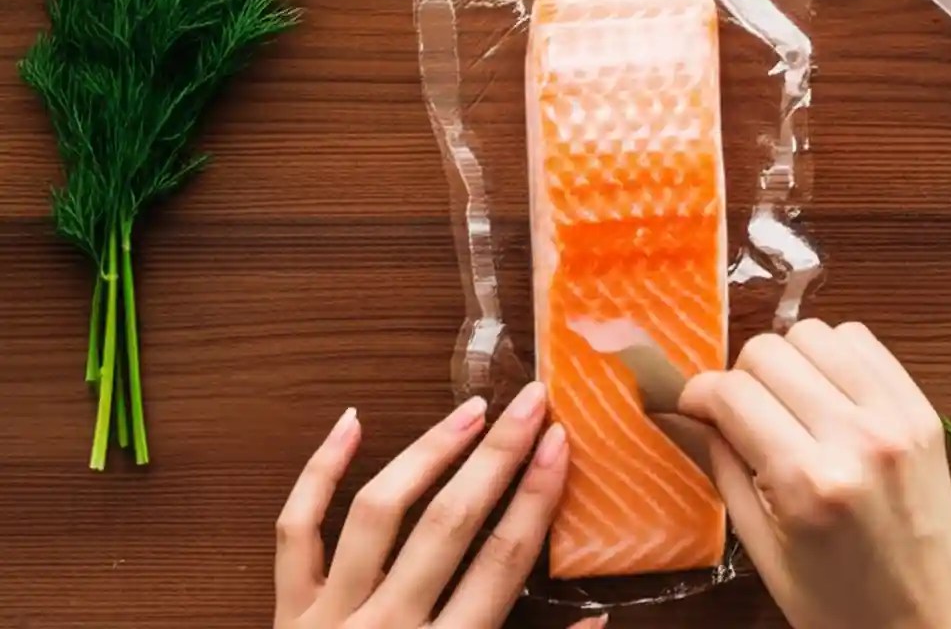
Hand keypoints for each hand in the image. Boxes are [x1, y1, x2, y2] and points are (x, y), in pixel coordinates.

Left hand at [274, 382, 589, 628]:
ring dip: (428, 452)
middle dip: (497, 456)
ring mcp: (331, 615)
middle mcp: (388, 628)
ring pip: (379, 512)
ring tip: (469, 410)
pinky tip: (353, 421)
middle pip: (450, 523)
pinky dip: (318, 471)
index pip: (501, 562)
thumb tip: (603, 620)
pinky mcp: (288, 610)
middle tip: (530, 402)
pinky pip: (296, 529)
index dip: (536, 498)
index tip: (560, 443)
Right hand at [678, 320, 950, 628]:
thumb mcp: (761, 549)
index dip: (697, 394)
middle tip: (740, 414)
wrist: (926, 626)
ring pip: (815, 333)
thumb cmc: (834, 603)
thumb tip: (681, 411)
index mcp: (809, 483)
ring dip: (788, 360)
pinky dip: (833, 356)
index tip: (691, 408)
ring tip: (787, 403)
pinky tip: (826, 394)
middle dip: (739, 377)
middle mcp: (857, 439)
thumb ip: (721, 467)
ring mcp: (897, 419)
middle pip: (770, 351)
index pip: (732, 394)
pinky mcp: (924, 411)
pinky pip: (863, 342)